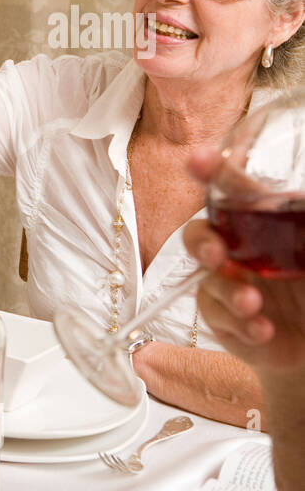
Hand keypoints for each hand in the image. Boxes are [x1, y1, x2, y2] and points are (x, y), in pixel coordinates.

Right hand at [186, 147, 304, 383]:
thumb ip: (300, 219)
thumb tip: (302, 200)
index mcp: (262, 224)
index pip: (232, 191)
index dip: (212, 172)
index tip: (197, 161)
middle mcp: (239, 250)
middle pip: (200, 235)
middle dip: (201, 243)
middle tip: (216, 256)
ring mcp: (229, 284)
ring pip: (208, 281)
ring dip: (228, 293)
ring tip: (253, 306)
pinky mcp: (224, 319)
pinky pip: (217, 317)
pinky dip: (239, 324)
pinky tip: (262, 329)